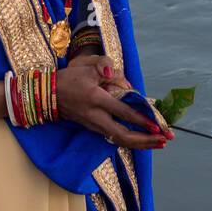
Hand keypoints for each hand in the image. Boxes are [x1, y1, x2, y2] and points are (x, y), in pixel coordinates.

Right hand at [55, 53, 170, 147]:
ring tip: (159, 143)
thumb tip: (125, 81)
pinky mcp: (94, 129)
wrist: (48, 95)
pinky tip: (143, 141)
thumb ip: (106, 67)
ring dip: (141, 143)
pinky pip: (115, 138)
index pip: (122, 112)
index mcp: (96, 99)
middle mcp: (96, 117)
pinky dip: (131, 140)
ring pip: (120, 140)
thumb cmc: (69, 79)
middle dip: (145, 140)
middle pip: (123, 135)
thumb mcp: (87, 67)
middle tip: (163, 139)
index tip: (156, 125)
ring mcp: (94, 126)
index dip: (140, 120)